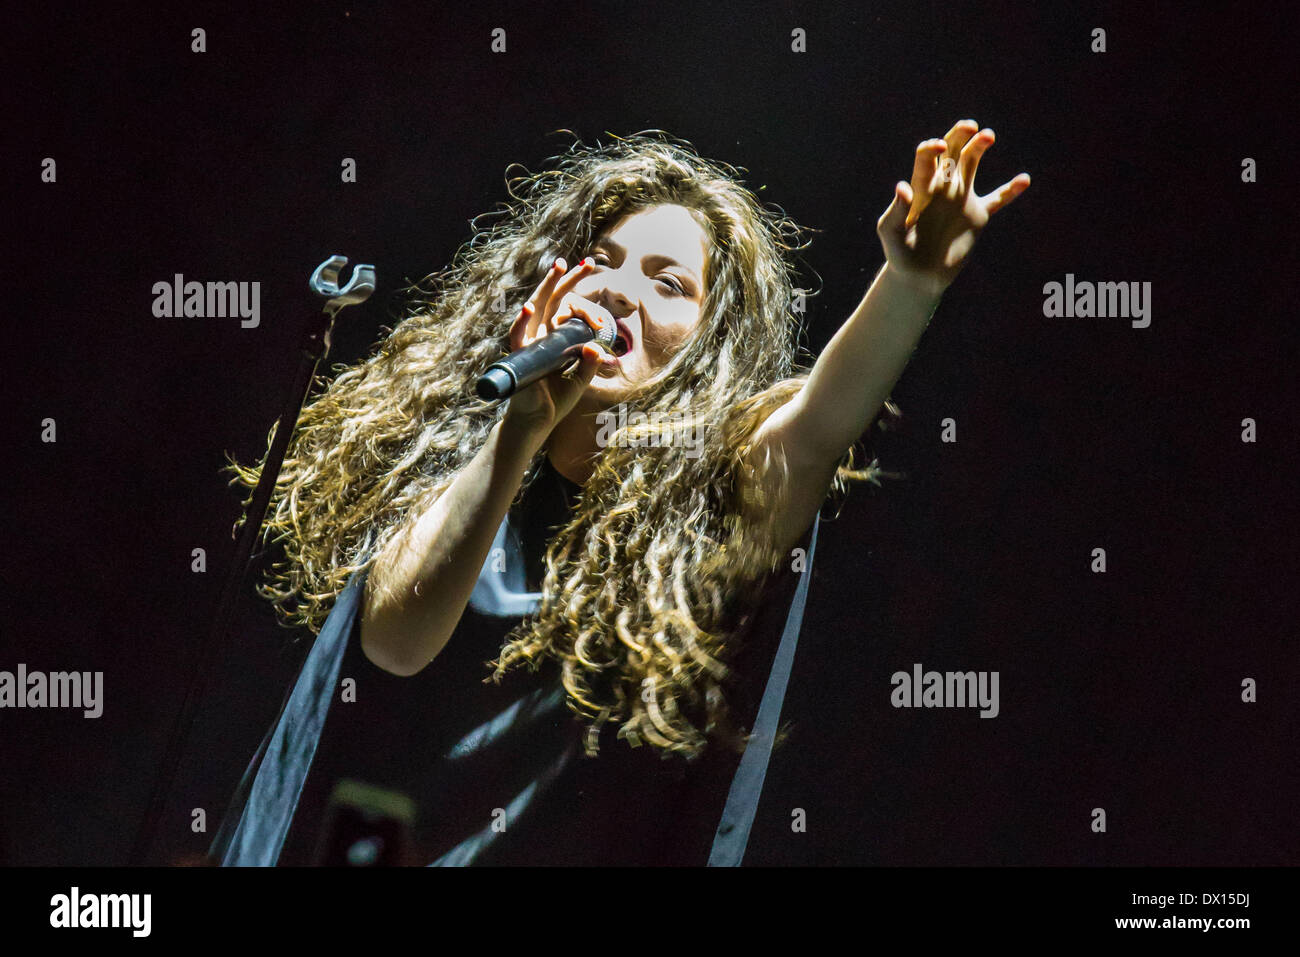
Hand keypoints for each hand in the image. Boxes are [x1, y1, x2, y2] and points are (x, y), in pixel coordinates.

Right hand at [500, 256, 618, 442]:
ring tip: (558, 268)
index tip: (590, 269)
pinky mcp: (519, 356)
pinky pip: (517, 336)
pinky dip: (522, 322)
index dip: (577, 289)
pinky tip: (529, 307)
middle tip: (582, 261)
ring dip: (546, 287)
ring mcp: (528, 342)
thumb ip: (590, 362)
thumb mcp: (581, 379)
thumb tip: (598, 345)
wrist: (538, 421)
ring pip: (535, 307)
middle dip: (566, 279)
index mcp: (553, 335)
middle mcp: (540, 334)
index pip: (564, 305)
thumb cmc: (556, 400)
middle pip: (552, 299)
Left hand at [876, 119, 1029, 296]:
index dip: (932, 148)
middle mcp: (942, 187)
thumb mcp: (891, 232)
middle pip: (952, 152)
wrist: (918, 276)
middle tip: (970, 126)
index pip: (927, 158)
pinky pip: (998, 199)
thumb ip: (896, 210)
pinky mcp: (977, 216)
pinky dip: (1011, 191)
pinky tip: (1025, 179)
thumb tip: (903, 187)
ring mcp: (961, 199)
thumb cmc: (899, 253)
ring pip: (972, 164)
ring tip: (987, 135)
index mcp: (921, 187)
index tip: (938, 147)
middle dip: (959, 136)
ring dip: (979, 148)